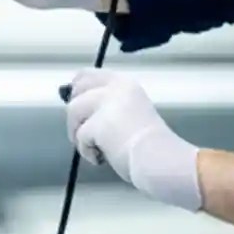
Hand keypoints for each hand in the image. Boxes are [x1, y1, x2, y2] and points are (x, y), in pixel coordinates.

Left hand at [64, 69, 202, 210]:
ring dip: (78, 132)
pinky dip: (86, 150)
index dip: (77, 87)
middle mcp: (114, 88)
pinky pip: (80, 136)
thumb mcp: (132, 112)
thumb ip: (110, 106)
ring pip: (73, 111)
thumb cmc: (150, 143)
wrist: (160, 158)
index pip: (89, 75)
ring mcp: (105, 104)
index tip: (73, 99)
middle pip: (77, 91)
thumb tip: (84, 113)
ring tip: (93, 148)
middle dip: (74, 112)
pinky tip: (100, 158)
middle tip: (81, 132)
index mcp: (125, 84)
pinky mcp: (97, 123)